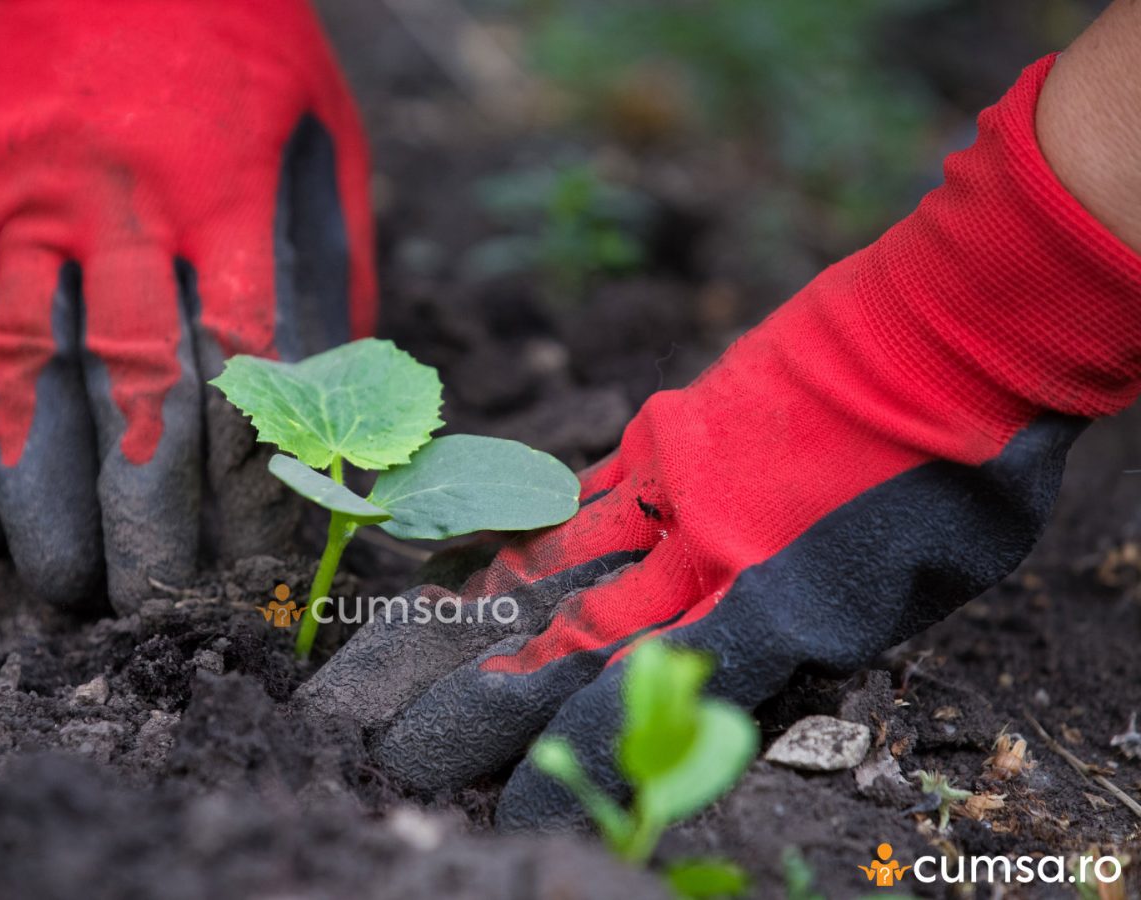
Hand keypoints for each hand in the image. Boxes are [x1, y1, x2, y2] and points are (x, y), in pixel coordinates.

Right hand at [0, 0, 373, 611]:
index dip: (248, 483)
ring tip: (59, 590)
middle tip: (152, 609)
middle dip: (143, 519)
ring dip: (40, 500)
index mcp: (228, 188)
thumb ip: (329, 262)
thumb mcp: (318, 129)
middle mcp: (120, 204)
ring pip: (23, 377)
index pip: (245, 369)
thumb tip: (342, 398)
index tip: (256, 567)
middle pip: (133, 391)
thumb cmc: (230, 38)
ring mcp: (21, 204)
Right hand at [298, 56, 1140, 830]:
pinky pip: (592, 489)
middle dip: (512, 679)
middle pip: (586, 628)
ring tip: (447, 629)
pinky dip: (550, 522)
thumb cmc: (962, 475)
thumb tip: (739, 654)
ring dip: (509, 598)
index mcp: (773, 605)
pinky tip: (520, 545)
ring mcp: (676, 482)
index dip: (572, 743)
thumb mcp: (912, 595)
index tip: (515, 786)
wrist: (946, 333)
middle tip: (444, 715)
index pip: (646, 692)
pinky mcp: (666, 426)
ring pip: (570, 553)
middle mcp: (706, 549)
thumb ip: (810, 632)